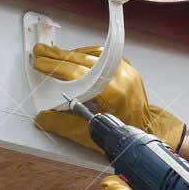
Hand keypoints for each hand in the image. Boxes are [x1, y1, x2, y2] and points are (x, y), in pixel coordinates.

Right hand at [32, 44, 185, 151]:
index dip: (55, 67)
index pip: (77, 73)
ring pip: (93, 56)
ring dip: (71, 55)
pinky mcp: (126, 69)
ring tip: (53, 55)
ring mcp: (125, 71)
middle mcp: (121, 77)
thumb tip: (44, 118)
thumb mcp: (90, 135)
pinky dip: (86, 56)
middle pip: (82, 61)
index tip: (40, 63)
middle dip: (57, 57)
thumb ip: (64, 126)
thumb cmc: (124, 133)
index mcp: (113, 92)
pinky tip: (74, 57)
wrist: (148, 130)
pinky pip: (103, 56)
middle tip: (41, 54)